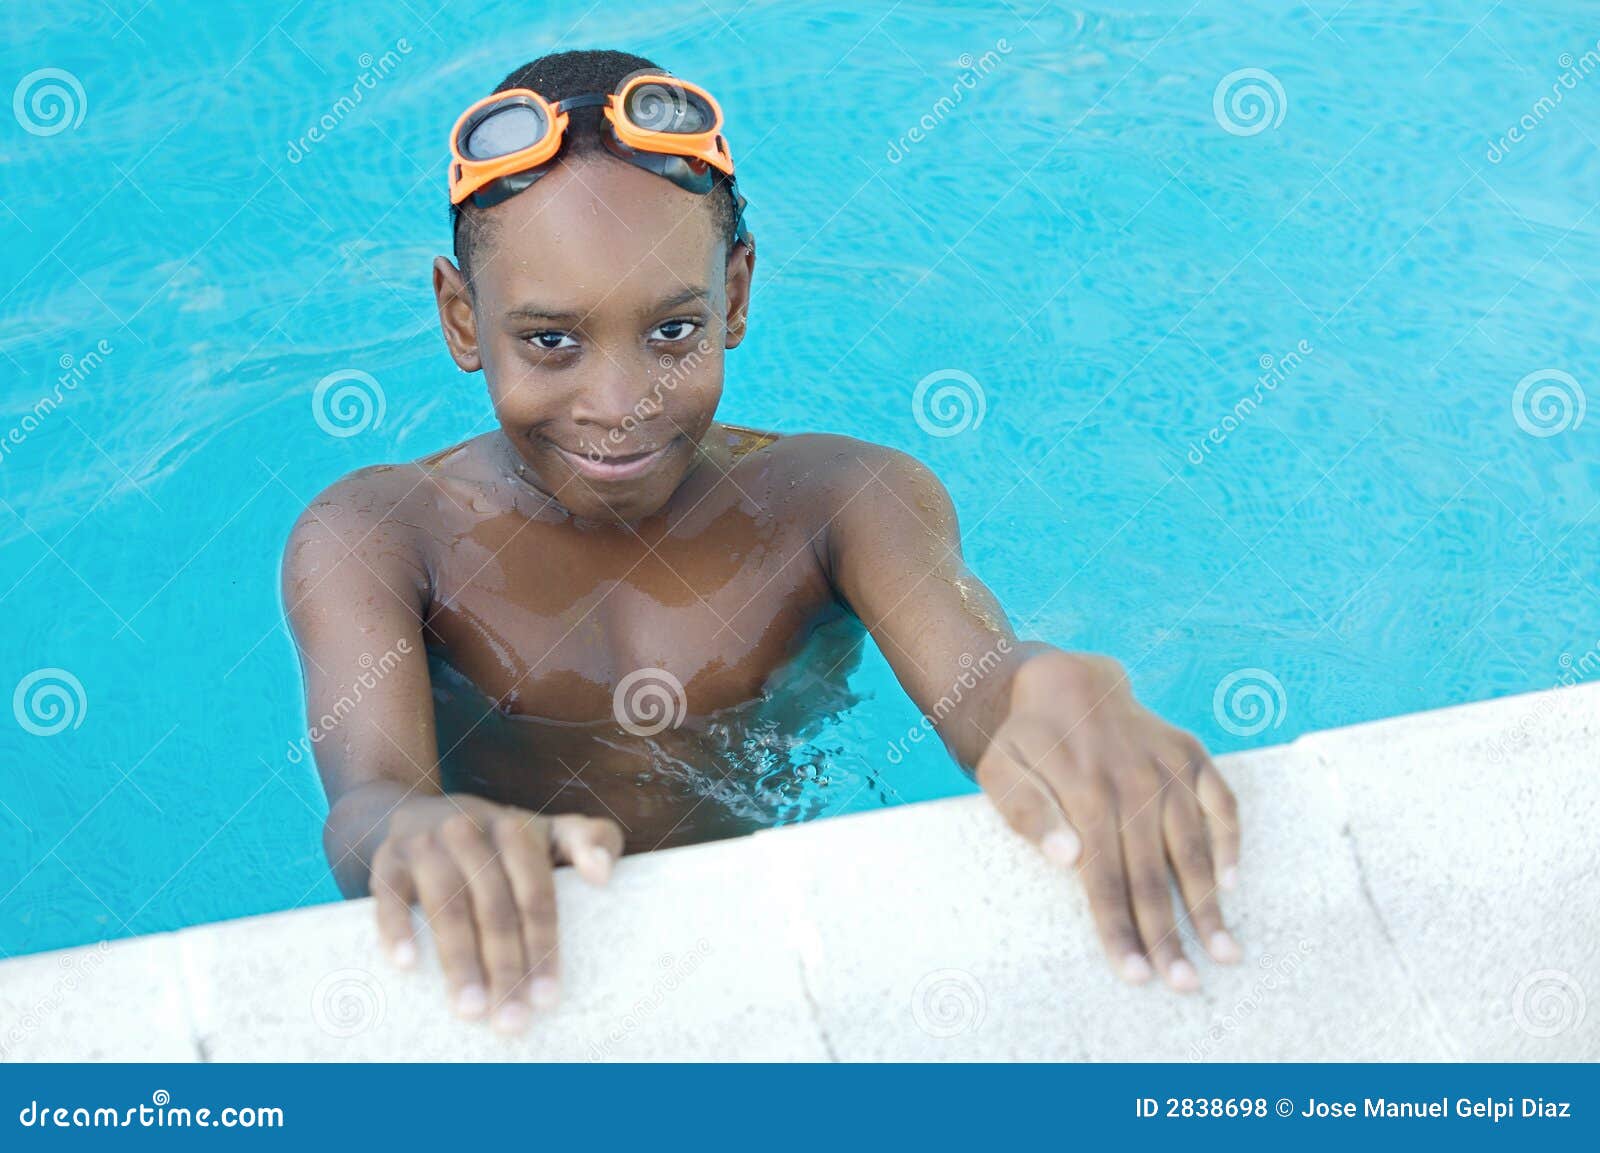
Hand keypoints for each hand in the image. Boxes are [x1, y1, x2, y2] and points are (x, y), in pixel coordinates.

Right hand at [369, 794, 622, 1031]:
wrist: (416, 813)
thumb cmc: (498, 842)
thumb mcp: (548, 832)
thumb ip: (592, 840)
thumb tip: (605, 876)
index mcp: (516, 830)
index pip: (536, 894)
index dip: (543, 946)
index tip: (547, 997)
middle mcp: (471, 831)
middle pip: (494, 907)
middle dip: (505, 968)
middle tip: (510, 1020)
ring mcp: (426, 844)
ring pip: (447, 906)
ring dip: (458, 961)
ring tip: (470, 1009)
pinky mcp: (387, 859)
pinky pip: (388, 896)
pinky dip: (396, 929)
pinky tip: (406, 965)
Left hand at [976, 651, 1240, 991]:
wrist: (1065, 681)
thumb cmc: (1028, 741)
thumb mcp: (1001, 769)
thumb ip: (1026, 812)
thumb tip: (1066, 858)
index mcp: (1084, 792)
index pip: (1104, 878)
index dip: (1120, 928)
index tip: (1135, 975)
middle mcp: (1133, 781)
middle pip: (1153, 872)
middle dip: (1169, 934)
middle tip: (1185, 983)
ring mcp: (1167, 766)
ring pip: (1193, 846)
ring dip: (1209, 903)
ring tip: (1224, 952)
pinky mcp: (1192, 754)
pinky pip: (1221, 802)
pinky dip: (1231, 842)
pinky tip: (1233, 884)